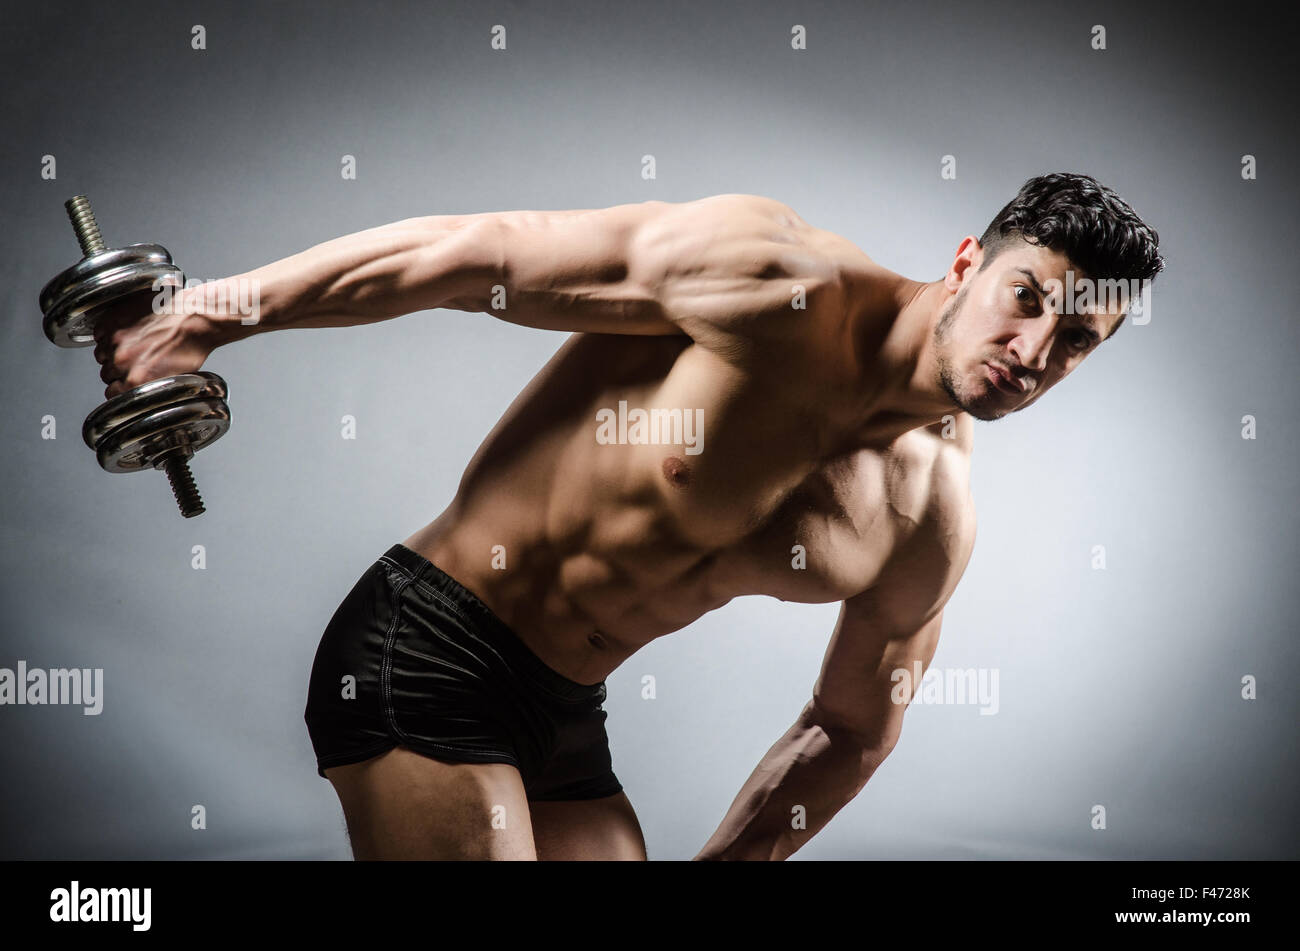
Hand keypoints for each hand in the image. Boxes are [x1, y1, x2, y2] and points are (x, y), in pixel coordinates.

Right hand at [90, 289, 214, 399]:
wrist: (196, 318)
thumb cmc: (192, 345)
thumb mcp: (175, 379)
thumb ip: (150, 388)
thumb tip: (142, 391)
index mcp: (136, 381)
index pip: (111, 394)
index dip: (119, 389)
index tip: (123, 385)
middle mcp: (122, 362)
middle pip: (107, 374)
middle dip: (118, 371)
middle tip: (134, 362)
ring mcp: (115, 340)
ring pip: (101, 354)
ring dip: (112, 353)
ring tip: (133, 346)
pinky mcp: (113, 320)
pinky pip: (99, 334)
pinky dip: (108, 335)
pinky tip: (126, 334)